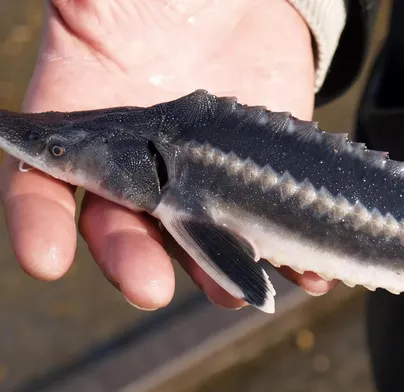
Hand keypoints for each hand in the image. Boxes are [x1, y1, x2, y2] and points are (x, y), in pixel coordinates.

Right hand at [0, 0, 337, 310]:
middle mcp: (140, 163)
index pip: (44, 186)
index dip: (40, 225)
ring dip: (215, 273)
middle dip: (134, 261)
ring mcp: (204, 176)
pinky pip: (269, 223)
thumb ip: (82, 13)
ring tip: (233, 294)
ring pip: (200, 240)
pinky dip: (287, 254)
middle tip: (149, 287)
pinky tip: (305, 272)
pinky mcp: (260, 177)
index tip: (46, 258)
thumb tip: (72, 15)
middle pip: (125, 229)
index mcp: (87, 124)